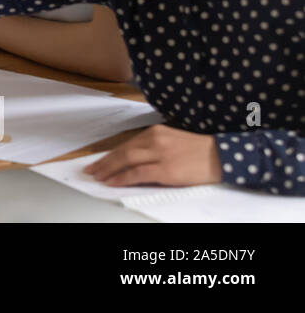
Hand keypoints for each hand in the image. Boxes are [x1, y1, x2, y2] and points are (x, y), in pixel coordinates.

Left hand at [83, 125, 220, 187]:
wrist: (222, 156)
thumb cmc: (199, 151)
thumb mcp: (172, 141)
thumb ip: (153, 147)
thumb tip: (132, 159)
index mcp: (155, 132)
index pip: (127, 144)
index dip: (110, 154)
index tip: (97, 160)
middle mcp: (154, 140)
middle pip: (122, 151)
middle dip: (104, 161)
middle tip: (90, 170)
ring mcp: (160, 154)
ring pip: (126, 160)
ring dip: (109, 169)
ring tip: (97, 177)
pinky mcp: (166, 169)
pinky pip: (137, 173)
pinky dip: (122, 177)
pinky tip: (113, 181)